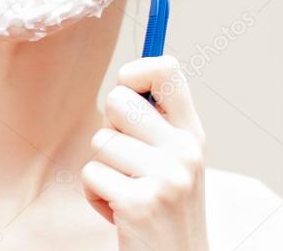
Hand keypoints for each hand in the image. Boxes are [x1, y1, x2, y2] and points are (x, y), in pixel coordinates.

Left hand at [80, 55, 208, 250]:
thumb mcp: (172, 162)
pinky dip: (95, 195)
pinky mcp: (140, 202)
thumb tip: (124, 81)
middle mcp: (186, 151)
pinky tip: (120, 212)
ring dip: (102, 169)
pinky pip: (90, 174)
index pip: (167, 70)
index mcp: (192, 135)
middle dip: (109, 129)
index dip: (134, 72)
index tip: (127, 91)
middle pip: (118, 100)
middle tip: (126, 160)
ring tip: (126, 192)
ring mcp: (166, 177)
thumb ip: (154, 124)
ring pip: (99, 141)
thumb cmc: (163, 210)